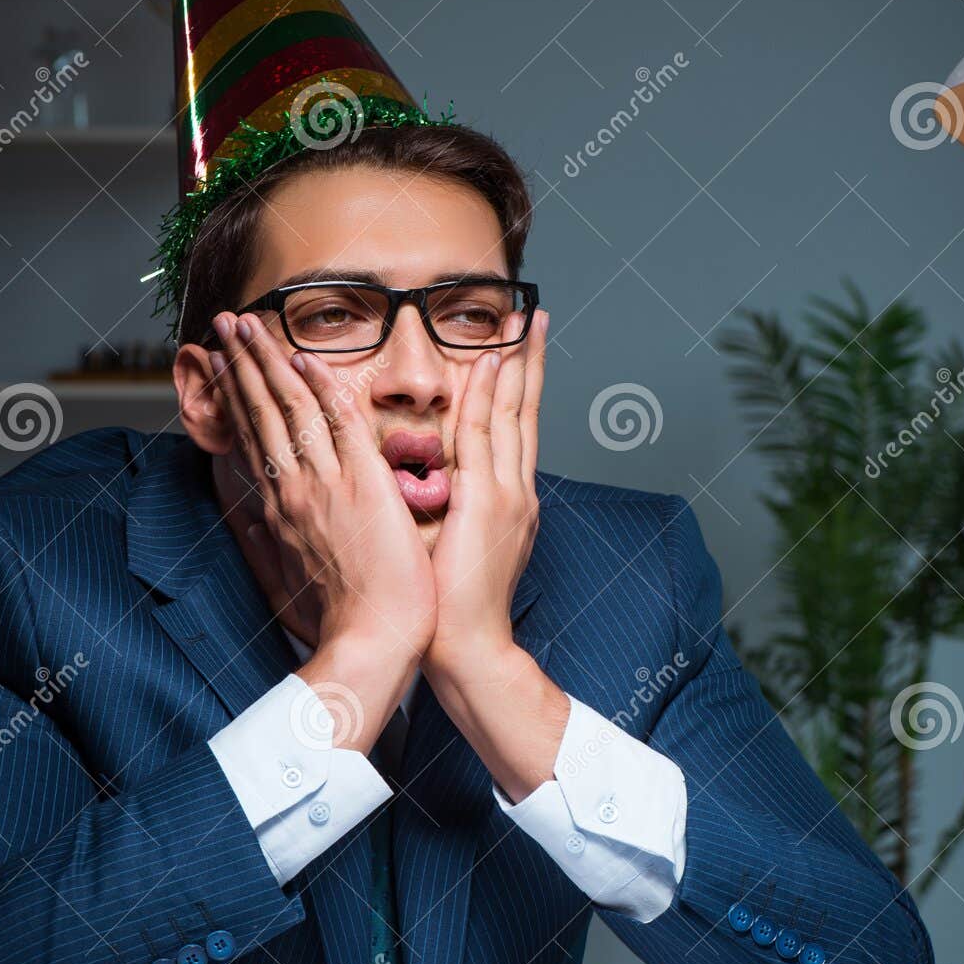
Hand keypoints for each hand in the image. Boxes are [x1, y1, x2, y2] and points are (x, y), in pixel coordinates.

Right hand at [209, 311, 436, 675]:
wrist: (371, 642)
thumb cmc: (338, 621)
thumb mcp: (289, 581)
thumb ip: (267, 544)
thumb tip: (249, 521)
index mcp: (280, 510)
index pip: (253, 439)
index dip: (236, 397)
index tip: (223, 365)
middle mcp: (294, 491)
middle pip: (261, 413)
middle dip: (242, 363)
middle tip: (227, 323)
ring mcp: (326, 485)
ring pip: (292, 410)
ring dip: (269, 361)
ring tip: (249, 324)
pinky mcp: (364, 486)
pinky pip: (339, 426)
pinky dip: (322, 389)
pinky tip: (306, 358)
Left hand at [424, 308, 547, 675]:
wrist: (468, 648)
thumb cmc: (451, 609)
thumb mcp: (453, 548)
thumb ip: (448, 512)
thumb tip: (428, 486)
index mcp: (507, 503)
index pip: (514, 430)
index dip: (518, 386)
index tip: (516, 348)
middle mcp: (516, 492)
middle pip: (526, 411)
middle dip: (531, 361)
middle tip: (535, 315)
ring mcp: (507, 495)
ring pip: (513, 414)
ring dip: (517, 363)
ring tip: (522, 322)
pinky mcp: (487, 504)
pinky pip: (486, 438)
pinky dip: (490, 398)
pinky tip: (490, 363)